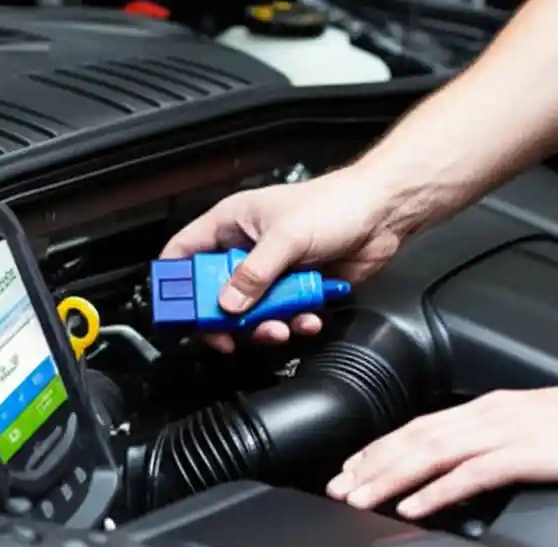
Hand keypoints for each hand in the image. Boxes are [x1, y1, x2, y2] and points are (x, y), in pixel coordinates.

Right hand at [160, 170, 406, 352]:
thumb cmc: (335, 203)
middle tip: (231, 332)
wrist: (382, 214)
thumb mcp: (286, 237)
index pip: (184, 252)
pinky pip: (282, 315)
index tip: (180, 310)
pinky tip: (305, 318)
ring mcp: (270, 271)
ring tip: (279, 326)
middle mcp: (246, 248)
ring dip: (263, 325)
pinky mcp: (294, 288)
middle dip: (226, 316)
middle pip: (215, 293)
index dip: (175, 282)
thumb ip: (254, 274)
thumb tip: (228, 303)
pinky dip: (293, 323)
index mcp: (231, 223)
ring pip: (250, 311)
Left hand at [325, 382, 557, 518]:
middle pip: (414, 439)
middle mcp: (489, 415)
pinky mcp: (526, 455)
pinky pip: (469, 475)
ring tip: (359, 498)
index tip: (353, 467)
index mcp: (490, 408)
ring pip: (430, 454)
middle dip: (370, 464)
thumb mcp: (536, 426)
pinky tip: (412, 507)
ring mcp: (505, 433)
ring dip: (389, 478)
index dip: (382, 447)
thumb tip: (470, 462)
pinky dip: (435, 491)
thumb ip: (500, 439)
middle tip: (337, 487)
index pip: (421, 427)